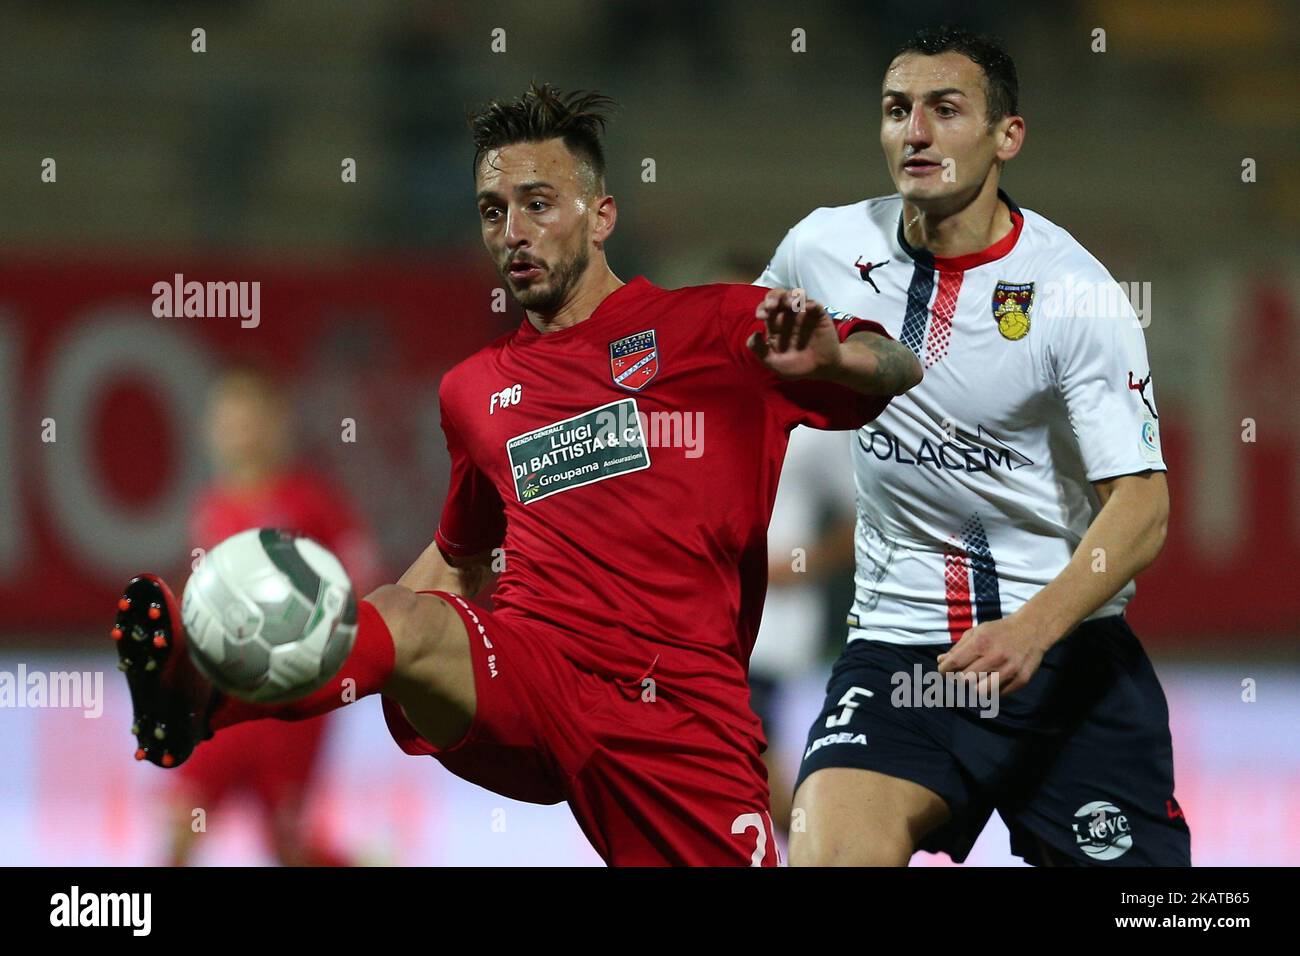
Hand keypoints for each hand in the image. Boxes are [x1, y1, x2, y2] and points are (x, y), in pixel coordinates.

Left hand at [747, 288, 842, 380]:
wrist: (821, 370)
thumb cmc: (796, 366)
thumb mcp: (774, 363)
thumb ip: (760, 351)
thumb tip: (754, 334)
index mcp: (775, 325)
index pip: (766, 309)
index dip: (762, 308)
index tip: (761, 317)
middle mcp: (788, 316)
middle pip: (779, 296)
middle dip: (773, 297)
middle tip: (772, 306)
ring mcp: (804, 314)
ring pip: (796, 294)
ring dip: (791, 296)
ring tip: (790, 304)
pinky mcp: (819, 316)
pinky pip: (814, 304)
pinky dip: (810, 303)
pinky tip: (806, 308)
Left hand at [935, 612, 1054, 697]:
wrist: (1032, 630)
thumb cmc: (1000, 631)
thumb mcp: (977, 632)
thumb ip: (958, 648)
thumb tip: (940, 661)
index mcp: (981, 643)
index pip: (954, 664)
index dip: (944, 671)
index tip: (944, 672)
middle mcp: (995, 657)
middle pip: (965, 680)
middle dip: (958, 679)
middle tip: (961, 675)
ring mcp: (1010, 670)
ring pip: (980, 692)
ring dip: (974, 688)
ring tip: (976, 680)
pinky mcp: (1021, 680)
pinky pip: (998, 695)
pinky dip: (991, 691)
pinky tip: (992, 681)